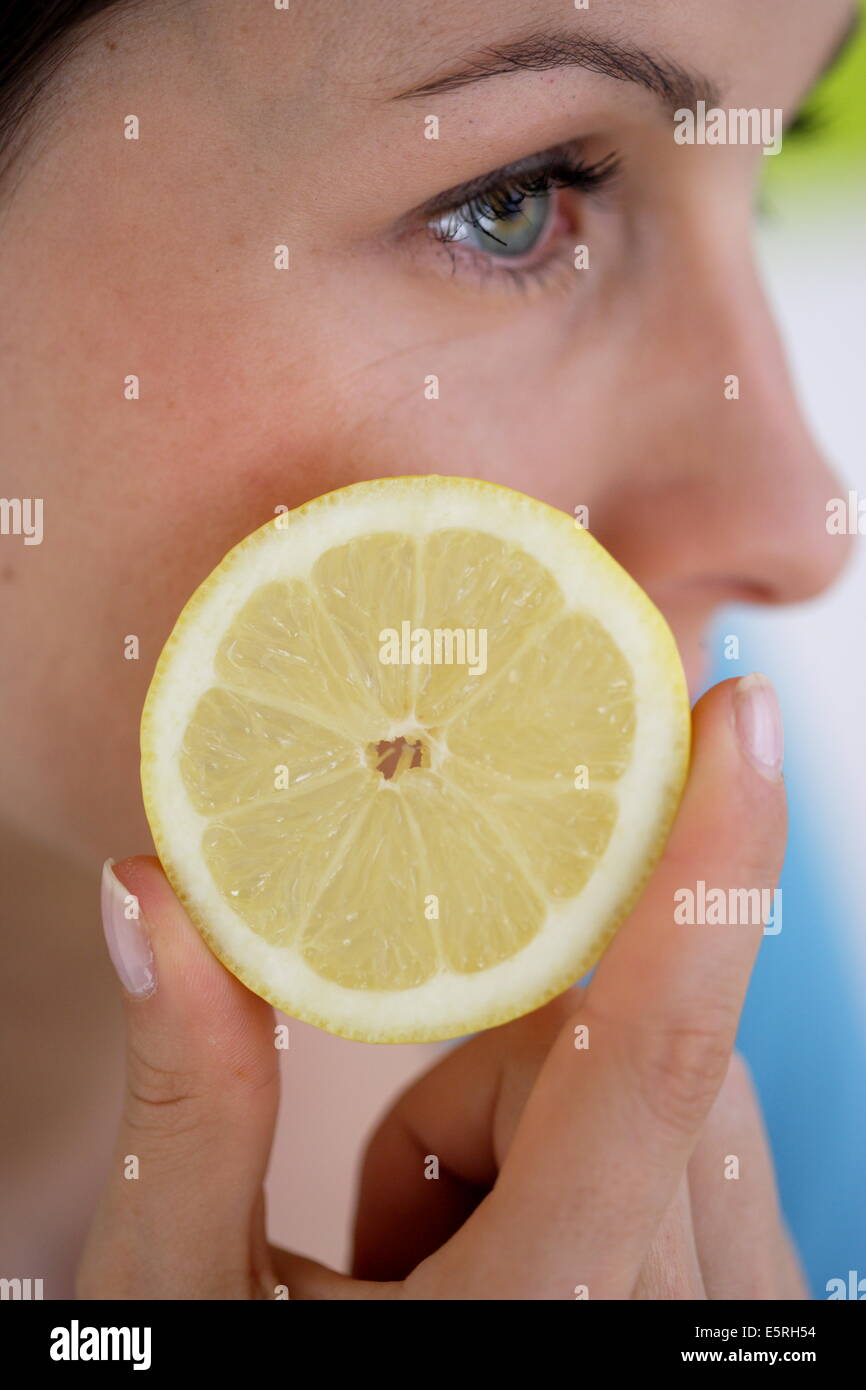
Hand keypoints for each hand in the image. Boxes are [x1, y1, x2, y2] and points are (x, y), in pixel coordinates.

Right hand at [77, 676, 804, 1298]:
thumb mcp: (186, 1308)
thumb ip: (189, 1095)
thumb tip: (157, 895)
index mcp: (549, 1311)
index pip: (653, 1044)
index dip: (708, 862)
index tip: (744, 716)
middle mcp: (673, 1318)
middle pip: (649, 1056)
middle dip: (500, 1061)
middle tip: (385, 1191)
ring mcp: (718, 1320)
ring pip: (683, 1099)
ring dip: (536, 1113)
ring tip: (422, 1246)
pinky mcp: (725, 1308)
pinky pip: (696, 1155)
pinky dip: (589, 1150)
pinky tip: (490, 1252)